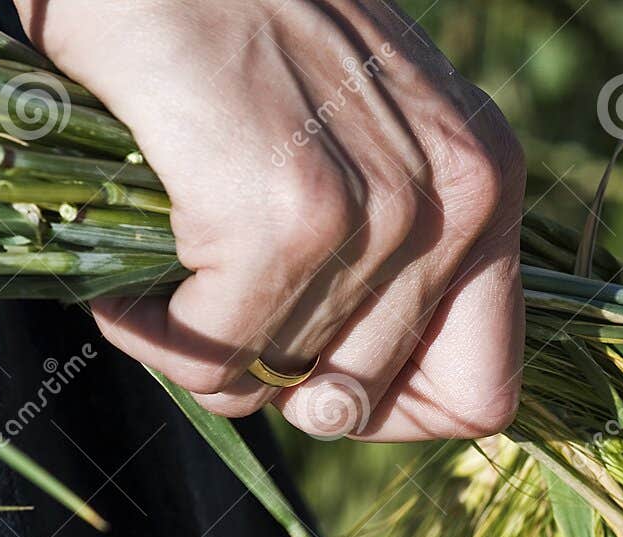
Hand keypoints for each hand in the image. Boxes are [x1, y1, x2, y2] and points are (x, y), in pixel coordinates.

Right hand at [16, 0, 525, 439]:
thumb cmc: (237, 37)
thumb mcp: (360, 139)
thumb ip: (393, 269)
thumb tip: (344, 409)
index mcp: (488, 183)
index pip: (484, 393)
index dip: (394, 413)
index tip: (320, 375)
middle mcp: (457, 197)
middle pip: (365, 398)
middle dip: (276, 374)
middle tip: (219, 292)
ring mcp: (376, 209)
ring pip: (284, 382)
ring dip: (203, 344)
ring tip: (174, 262)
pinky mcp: (285, 217)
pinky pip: (216, 359)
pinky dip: (150, 333)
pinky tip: (135, 273)